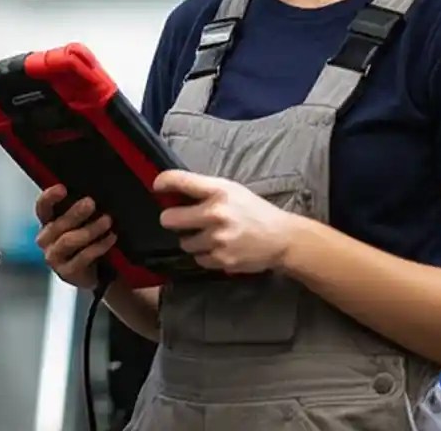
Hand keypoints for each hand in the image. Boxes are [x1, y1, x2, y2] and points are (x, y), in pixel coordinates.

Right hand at [34, 185, 116, 289]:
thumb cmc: (86, 240)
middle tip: (91, 203)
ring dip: (90, 229)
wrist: (95, 272)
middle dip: (75, 212)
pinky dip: (99, 246)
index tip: (62, 188)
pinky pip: (82, 257)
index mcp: (48, 222)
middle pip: (58, 224)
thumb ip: (82, 207)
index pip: (42, 207)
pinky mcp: (66, 272)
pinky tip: (111, 238)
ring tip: (107, 221)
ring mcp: (54, 257)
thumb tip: (94, 191)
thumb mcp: (82, 221)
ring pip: (69, 240)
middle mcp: (46, 239)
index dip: (49, 197)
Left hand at [153, 170, 297, 273]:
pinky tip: (220, 248)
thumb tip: (172, 193)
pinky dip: (205, 254)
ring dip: (191, 240)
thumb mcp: (232, 190)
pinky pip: (198, 258)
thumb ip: (204, 191)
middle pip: (169, 218)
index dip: (163, 182)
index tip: (157, 186)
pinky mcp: (222, 259)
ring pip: (184, 242)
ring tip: (209, 236)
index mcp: (219, 191)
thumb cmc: (254, 211)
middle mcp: (216, 213)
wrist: (282, 238)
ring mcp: (218, 239)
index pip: (180, 181)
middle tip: (179, 220)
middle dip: (172, 219)